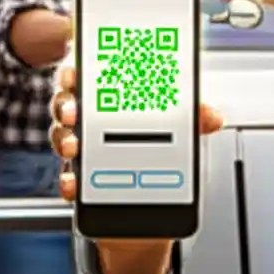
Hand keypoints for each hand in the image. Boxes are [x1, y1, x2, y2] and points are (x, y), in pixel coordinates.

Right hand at [49, 65, 224, 200]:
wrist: (151, 204)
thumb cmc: (157, 152)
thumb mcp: (178, 131)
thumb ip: (191, 119)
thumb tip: (212, 117)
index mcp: (111, 100)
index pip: (90, 76)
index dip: (78, 69)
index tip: (77, 70)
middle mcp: (91, 121)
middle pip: (67, 103)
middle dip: (65, 105)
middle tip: (73, 111)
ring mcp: (83, 150)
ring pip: (62, 138)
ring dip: (64, 141)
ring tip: (75, 148)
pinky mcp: (81, 179)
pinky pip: (68, 177)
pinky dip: (69, 181)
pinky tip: (76, 183)